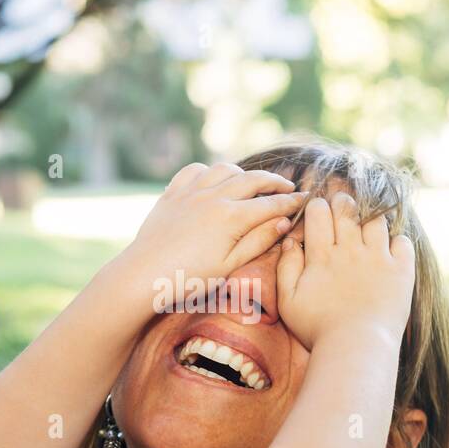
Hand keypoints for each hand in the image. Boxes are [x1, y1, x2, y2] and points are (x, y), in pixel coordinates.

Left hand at [127, 162, 304, 296]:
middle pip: (253, 180)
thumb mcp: (230, 265)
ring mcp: (191, 192)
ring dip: (243, 173)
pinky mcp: (172, 194)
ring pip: (224, 169)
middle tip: (288, 186)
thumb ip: (258, 241)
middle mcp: (214, 197)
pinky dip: (209, 171)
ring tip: (252, 182)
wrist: (144, 275)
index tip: (305, 200)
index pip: (271, 204)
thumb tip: (282, 222)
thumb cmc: (189, 278)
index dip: (291, 202)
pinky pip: (194, 171)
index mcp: (232, 217)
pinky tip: (214, 180)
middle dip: (274, 181)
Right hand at [275, 191, 415, 350]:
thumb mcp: (288, 301)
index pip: (319, 212)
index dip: (317, 207)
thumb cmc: (317, 329)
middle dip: (342, 202)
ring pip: (376, 219)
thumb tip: (290, 242)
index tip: (318, 213)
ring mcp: (378, 258)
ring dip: (370, 217)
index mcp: (322, 255)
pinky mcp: (401, 271)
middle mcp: (351, 249)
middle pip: (347, 208)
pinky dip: (397, 240)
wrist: (357, 348)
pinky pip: (403, 242)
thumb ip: (286, 268)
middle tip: (342, 209)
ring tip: (366, 227)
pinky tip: (390, 249)